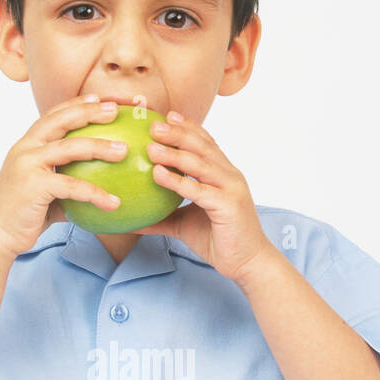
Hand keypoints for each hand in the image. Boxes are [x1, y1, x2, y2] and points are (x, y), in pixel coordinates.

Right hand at [0, 94, 127, 259]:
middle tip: (115, 109)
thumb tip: (100, 185)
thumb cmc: (25, 215)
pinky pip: (72, 186)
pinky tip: (114, 202)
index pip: (52, 116)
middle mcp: (25, 149)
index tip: (98, 99)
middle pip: (61, 121)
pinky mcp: (34, 185)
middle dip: (89, 112)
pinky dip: (95, 194)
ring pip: (70, 148)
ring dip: (100, 147)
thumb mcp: (47, 192)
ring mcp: (28, 165)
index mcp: (26, 146)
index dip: (75, 104)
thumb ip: (67, 182)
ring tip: (124, 151)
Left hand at [133, 113, 273, 285]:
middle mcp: (229, 176)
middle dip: (178, 133)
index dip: (188, 128)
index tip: (167, 116)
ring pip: (200, 164)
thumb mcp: (184, 224)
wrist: (246, 263)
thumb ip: (162, 216)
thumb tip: (133, 220)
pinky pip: (198, 190)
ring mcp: (231, 188)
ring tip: (151, 145)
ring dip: (174, 153)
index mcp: (223, 175)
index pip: (206, 144)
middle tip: (154, 124)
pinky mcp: (228, 205)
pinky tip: (157, 174)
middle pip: (202, 147)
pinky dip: (177, 180)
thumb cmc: (218, 241)